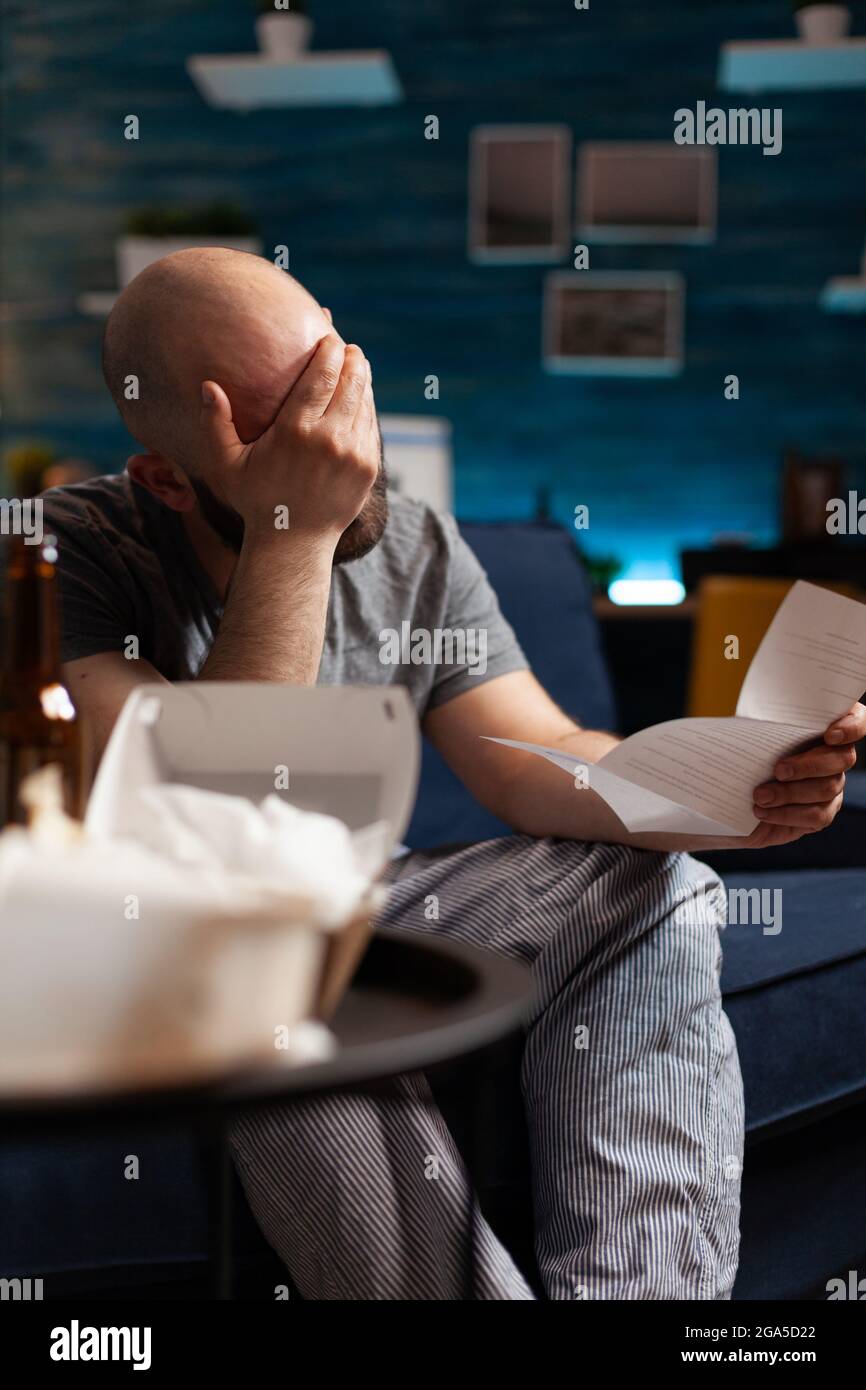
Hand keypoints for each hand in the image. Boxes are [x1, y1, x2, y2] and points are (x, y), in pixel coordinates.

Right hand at [198, 334, 378, 547]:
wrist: (293, 542)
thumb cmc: (255, 501)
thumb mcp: (226, 465)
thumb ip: (215, 424)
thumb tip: (208, 386)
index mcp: (296, 431)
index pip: (322, 375)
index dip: (330, 350)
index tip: (329, 337)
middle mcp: (330, 439)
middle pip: (351, 381)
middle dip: (352, 359)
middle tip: (348, 347)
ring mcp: (353, 453)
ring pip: (366, 401)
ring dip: (363, 379)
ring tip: (357, 365)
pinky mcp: (368, 467)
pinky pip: (371, 426)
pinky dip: (368, 407)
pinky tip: (361, 398)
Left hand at [737, 702, 864, 848]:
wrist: (728, 793)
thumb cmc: (741, 755)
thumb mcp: (747, 735)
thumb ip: (763, 724)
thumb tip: (753, 724)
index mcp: (823, 727)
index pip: (857, 720)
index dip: (851, 727)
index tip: (829, 735)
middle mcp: (835, 756)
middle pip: (842, 758)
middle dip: (808, 765)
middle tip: (778, 770)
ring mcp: (833, 785)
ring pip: (827, 788)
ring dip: (790, 793)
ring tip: (760, 796)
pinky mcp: (823, 811)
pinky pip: (817, 816)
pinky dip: (787, 814)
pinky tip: (763, 812)